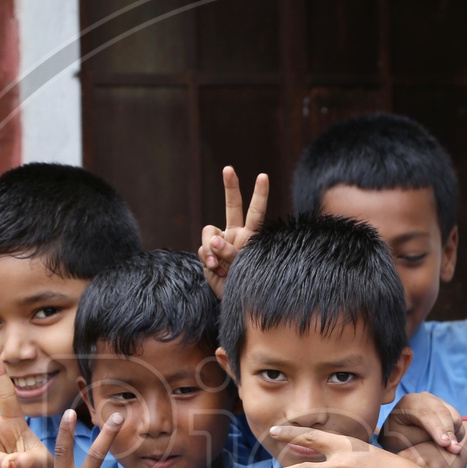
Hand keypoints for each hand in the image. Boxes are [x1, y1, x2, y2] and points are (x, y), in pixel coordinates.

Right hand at [198, 166, 267, 297]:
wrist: (233, 299)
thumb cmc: (247, 283)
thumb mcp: (244, 268)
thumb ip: (230, 252)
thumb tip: (213, 240)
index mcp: (251, 236)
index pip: (256, 212)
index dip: (259, 194)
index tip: (263, 176)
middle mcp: (235, 234)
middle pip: (232, 206)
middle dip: (230, 187)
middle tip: (228, 169)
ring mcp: (220, 242)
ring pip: (210, 233)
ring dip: (213, 249)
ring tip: (221, 266)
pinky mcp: (207, 252)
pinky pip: (203, 249)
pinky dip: (208, 260)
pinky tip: (217, 270)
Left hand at [379, 392, 466, 456]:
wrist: (397, 434)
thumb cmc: (396, 438)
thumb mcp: (402, 439)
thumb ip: (420, 437)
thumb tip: (444, 440)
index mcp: (409, 402)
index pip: (425, 413)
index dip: (437, 428)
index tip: (445, 443)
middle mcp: (425, 398)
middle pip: (443, 412)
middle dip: (449, 432)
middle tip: (454, 450)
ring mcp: (438, 402)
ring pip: (454, 416)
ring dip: (455, 434)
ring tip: (453, 450)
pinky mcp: (447, 409)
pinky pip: (458, 421)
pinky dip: (457, 433)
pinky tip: (451, 445)